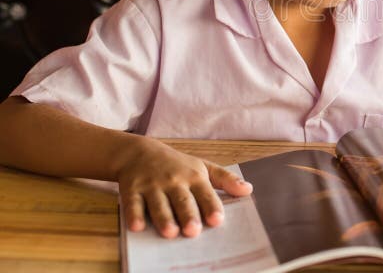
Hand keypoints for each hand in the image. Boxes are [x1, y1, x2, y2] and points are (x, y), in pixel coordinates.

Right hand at [116, 137, 252, 237]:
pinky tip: (137, 226)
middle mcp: (174, 181)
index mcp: (194, 177)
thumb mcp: (202, 167)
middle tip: (193, 230)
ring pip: (158, 204)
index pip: (205, 193)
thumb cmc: (176, 165)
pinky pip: (132, 204)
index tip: (216, 220)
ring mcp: (152, 186)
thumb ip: (225, 179)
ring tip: (170, 232)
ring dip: (164, 217)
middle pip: (182, 200)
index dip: (210, 206)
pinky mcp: (131, 190)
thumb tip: (248, 190)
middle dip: (188, 215)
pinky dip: (133, 215)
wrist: (139, 152)